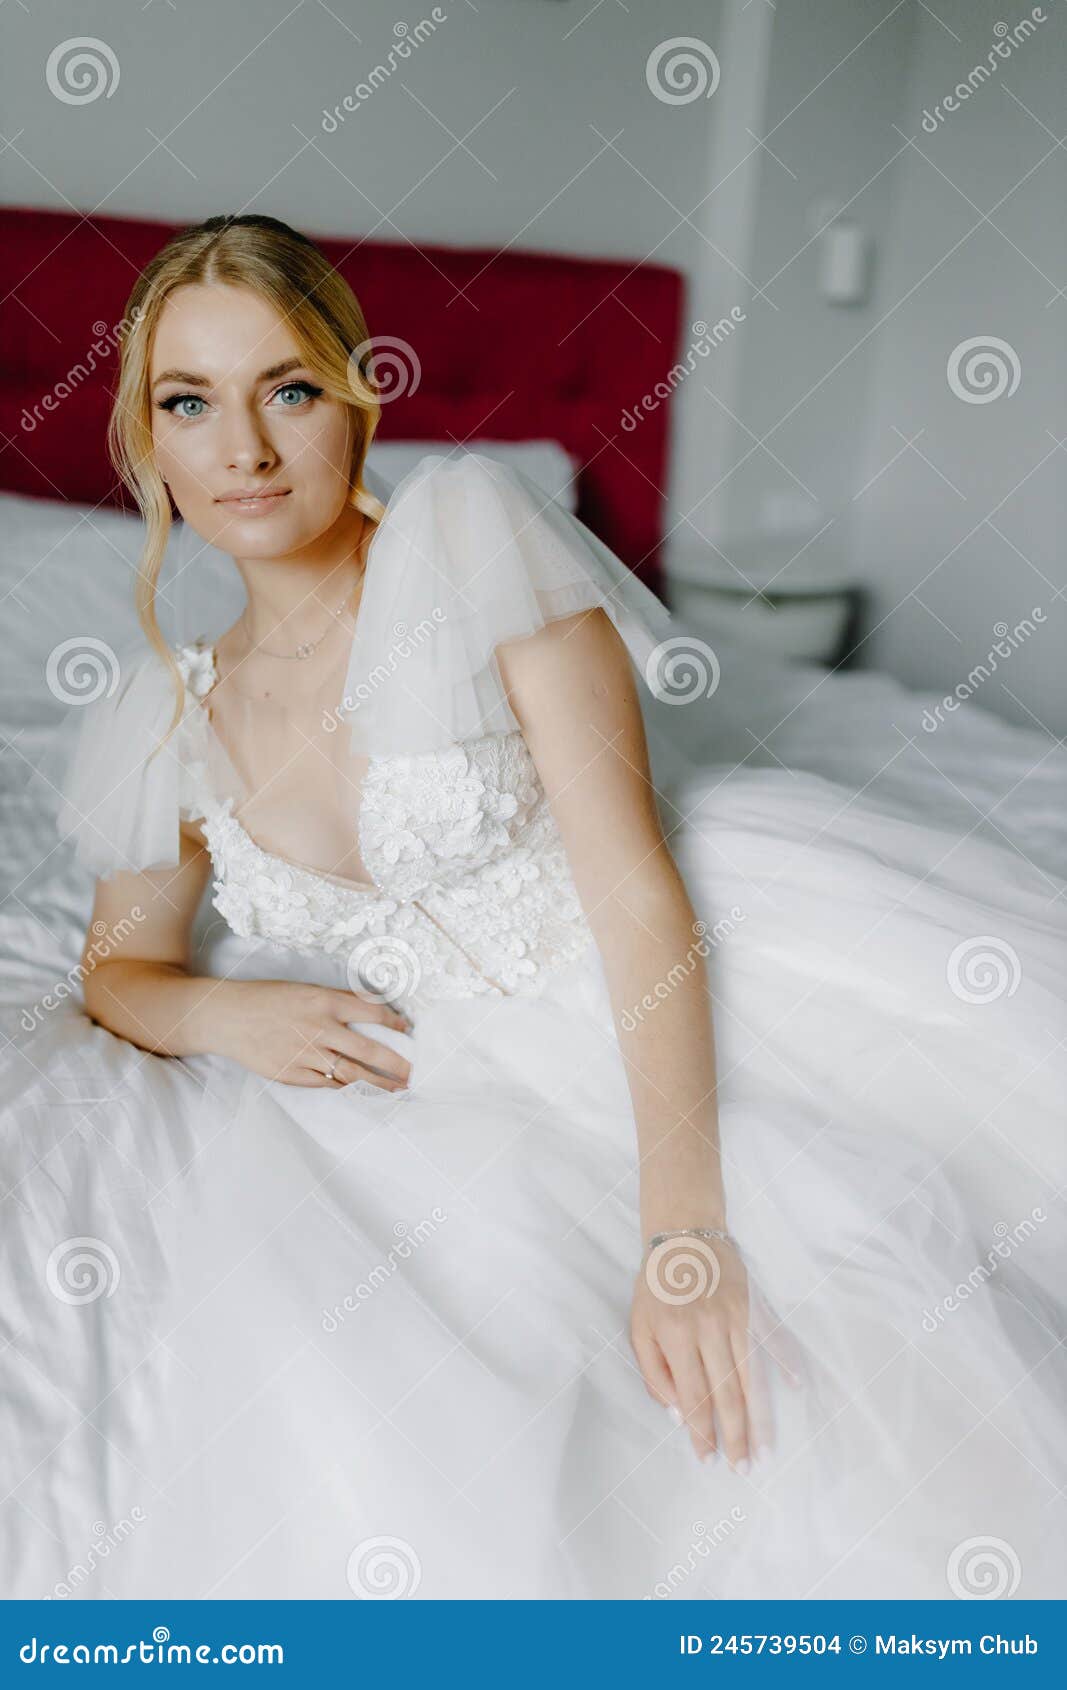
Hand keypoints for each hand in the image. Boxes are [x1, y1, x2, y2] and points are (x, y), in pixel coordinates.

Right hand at [214, 979, 413, 1090]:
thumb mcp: (307, 990)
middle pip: (369, 1052)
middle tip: (416, 1073)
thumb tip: (374, 1008)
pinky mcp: (292, 1075)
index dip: (396, 1024)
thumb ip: (339, 1000)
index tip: (409, 1032)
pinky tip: (365, 1094)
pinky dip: (349, 1091)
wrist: (228, 1017)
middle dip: (398, 1065)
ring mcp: (305, 1055)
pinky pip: (327, 1086)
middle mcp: (318, 1029)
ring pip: (352, 1075)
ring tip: (400, 1091)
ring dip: (379, 1085)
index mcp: (324, 1002)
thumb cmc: (269, 1000)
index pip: (372, 1014)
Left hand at [630, 1234, 770, 1470]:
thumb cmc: (656, 1285)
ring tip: (766, 1449)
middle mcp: (709, 1329)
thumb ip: (654, 1372)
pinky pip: (774, 1338)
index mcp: (676, 1336)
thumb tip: (676, 1414)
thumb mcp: (640, 1327)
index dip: (701, 1432)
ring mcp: (736, 1317)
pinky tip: (796, 1386)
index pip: (692, 1396)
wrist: (684, 1233)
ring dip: (760, 1417)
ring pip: (752, 1376)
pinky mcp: (754, 1306)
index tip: (708, 1460)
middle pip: (727, 1393)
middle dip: (735, 1436)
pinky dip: (788, 1362)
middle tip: (743, 1468)